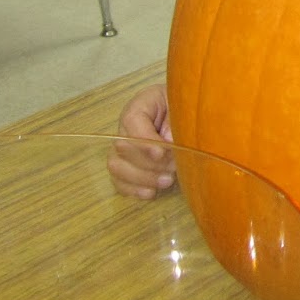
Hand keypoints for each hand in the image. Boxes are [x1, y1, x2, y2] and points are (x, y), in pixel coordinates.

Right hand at [106, 84, 176, 199]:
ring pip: (117, 167)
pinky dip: (133, 190)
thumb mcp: (183, 109)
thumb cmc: (182, 110)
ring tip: (167, 181)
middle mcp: (125, 128)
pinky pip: (119, 182)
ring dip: (141, 178)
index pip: (132, 122)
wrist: (182, 115)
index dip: (145, 141)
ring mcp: (122, 149)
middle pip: (122, 148)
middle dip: (148, 163)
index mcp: (140, 106)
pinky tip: (151, 193)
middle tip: (172, 168)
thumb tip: (170, 144)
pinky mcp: (125, 167)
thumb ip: (176, 124)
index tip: (162, 153)